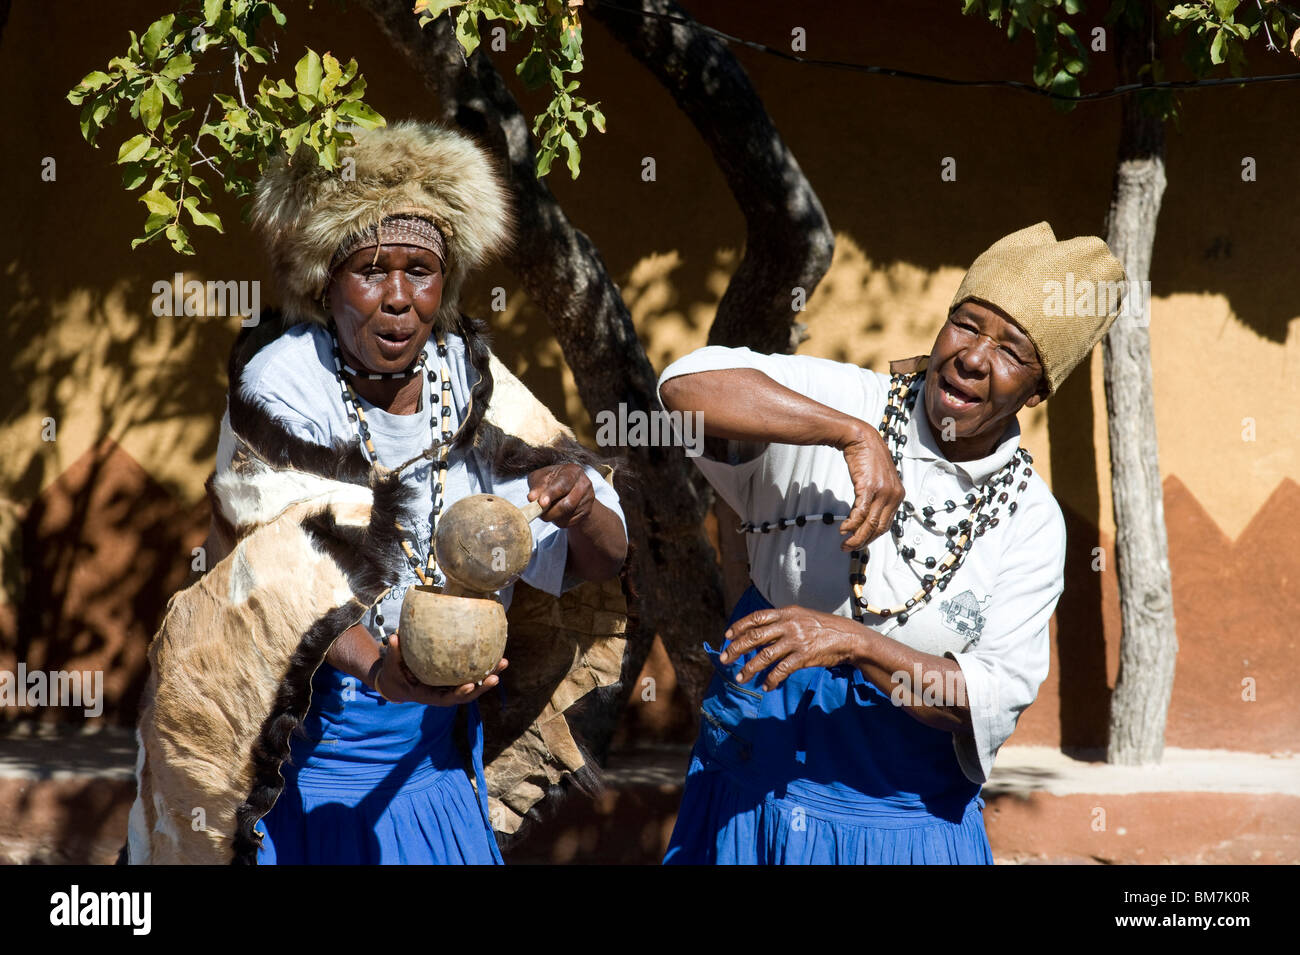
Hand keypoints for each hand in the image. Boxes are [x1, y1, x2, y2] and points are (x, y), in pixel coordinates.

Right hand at [374, 631, 507, 705]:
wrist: (398, 682)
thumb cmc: (395, 674)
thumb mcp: (392, 667)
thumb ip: (394, 653)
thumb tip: (395, 636)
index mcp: (430, 696)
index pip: (448, 699)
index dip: (460, 693)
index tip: (471, 685)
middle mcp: (444, 693)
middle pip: (467, 693)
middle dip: (483, 686)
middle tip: (496, 676)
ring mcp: (452, 687)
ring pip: (474, 684)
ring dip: (490, 675)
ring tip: (504, 662)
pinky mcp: (455, 678)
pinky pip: (472, 673)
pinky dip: (484, 666)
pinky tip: (495, 653)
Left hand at [526, 462, 595, 528]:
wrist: (568, 489)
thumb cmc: (552, 480)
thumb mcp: (542, 478)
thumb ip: (537, 486)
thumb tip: (532, 498)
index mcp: (573, 471)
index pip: (562, 484)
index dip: (551, 494)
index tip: (541, 503)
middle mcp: (584, 484)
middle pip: (568, 503)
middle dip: (550, 511)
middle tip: (537, 513)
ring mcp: (588, 499)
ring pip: (568, 514)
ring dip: (552, 516)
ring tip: (545, 511)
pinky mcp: (587, 512)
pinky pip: (570, 522)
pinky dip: (558, 521)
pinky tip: (555, 513)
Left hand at [720, 605, 866, 690]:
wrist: (848, 637)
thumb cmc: (822, 627)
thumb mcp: (801, 616)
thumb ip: (781, 622)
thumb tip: (760, 631)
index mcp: (786, 613)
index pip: (756, 618)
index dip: (739, 627)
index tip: (727, 636)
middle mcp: (788, 625)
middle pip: (755, 637)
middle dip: (736, 649)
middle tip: (724, 659)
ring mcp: (796, 640)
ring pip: (765, 656)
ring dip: (749, 668)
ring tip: (740, 678)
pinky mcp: (804, 656)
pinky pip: (782, 670)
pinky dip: (771, 679)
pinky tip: (766, 686)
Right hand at [837, 425, 903, 551]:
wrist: (860, 437)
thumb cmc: (867, 456)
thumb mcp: (878, 479)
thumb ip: (878, 495)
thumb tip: (868, 514)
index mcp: (898, 494)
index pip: (886, 524)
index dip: (872, 537)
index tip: (860, 542)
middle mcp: (894, 495)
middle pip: (878, 527)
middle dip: (863, 541)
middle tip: (849, 547)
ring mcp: (883, 492)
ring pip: (870, 523)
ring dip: (856, 536)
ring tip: (845, 543)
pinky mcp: (869, 487)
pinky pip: (861, 512)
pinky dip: (851, 524)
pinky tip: (843, 529)